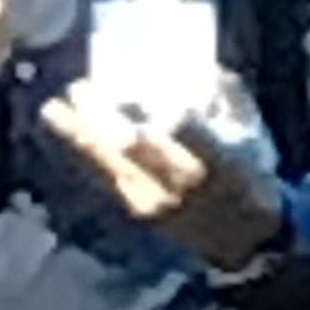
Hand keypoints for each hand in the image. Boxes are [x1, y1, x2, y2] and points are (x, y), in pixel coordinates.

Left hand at [42, 83, 291, 272]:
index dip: (157, 109)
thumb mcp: (254, 136)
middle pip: (132, 146)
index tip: (142, 90)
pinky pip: (108, 176)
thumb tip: (208, 69)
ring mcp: (155, 199)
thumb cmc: (251, 179)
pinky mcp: (140, 209)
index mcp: (216, 161)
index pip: (188, 133)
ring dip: (80, 133)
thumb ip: (231, 101)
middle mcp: (180, 182)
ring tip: (54, 109)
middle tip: (79, 87)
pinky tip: (71, 132)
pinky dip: (88, 152)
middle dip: (100, 115)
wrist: (244, 240)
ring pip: (110, 163)